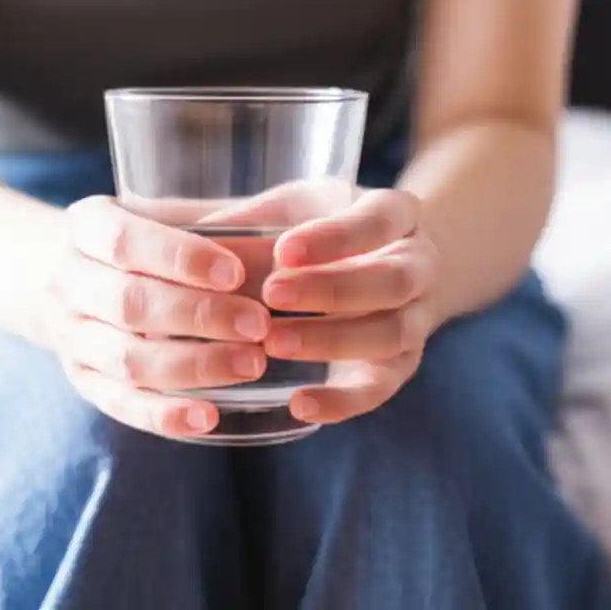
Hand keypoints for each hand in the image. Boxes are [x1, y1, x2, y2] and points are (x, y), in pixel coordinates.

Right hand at [49, 196, 271, 438]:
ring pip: (126, 359)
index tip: (236, 272)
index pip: (124, 242)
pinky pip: (119, 404)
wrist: (62, 273)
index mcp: (85, 226)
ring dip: (192, 367)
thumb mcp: (165, 214)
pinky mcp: (81, 379)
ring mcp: (69, 336)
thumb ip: (213, 223)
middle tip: (260, 325)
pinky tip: (208, 417)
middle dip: (199, 316)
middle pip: (128, 304)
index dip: (180, 258)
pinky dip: (163, 415)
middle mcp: (67, 281)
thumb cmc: (143, 238)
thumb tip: (285, 245)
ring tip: (251, 365)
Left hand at [260, 189, 439, 424]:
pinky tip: (300, 404)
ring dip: (333, 342)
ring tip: (273, 343)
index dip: (335, 238)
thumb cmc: (326, 230)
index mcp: (397, 214)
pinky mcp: (401, 364)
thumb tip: (190, 238)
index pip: (378, 221)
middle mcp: (419, 265)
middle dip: (332, 290)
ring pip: (391, 335)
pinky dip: (344, 400)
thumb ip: (254, 219)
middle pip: (392, 281)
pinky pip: (381, 388)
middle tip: (272, 294)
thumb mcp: (296, 207)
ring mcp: (416, 318)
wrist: (386, 262)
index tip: (285, 249)